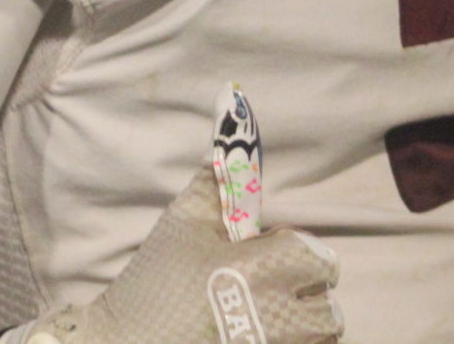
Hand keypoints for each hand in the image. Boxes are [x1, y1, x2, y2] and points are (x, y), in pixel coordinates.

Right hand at [10, 170, 341, 343]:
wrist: (125, 340)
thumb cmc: (155, 280)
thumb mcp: (182, 224)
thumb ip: (214, 182)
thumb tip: (231, 131)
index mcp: (255, 270)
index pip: (316, 257)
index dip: (298, 249)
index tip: (267, 248)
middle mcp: (271, 315)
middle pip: (327, 305)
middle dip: (306, 290)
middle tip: (270, 282)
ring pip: (320, 335)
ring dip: (305, 322)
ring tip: (270, 311)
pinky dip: (292, 341)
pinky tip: (262, 331)